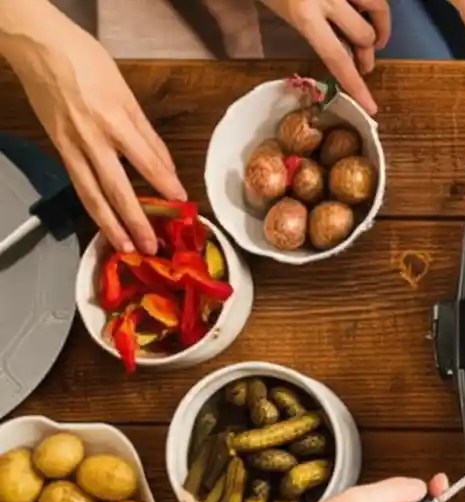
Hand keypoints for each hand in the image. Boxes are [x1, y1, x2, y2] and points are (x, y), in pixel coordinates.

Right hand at [3, 7, 182, 253]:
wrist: (39, 48)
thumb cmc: (86, 62)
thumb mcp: (125, 91)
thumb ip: (145, 131)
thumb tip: (165, 165)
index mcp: (115, 119)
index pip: (147, 159)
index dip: (165, 183)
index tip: (182, 203)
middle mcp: (93, 138)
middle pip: (117, 187)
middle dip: (136, 220)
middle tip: (152, 246)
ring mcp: (72, 146)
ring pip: (92, 194)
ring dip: (110, 224)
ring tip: (126, 247)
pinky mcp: (58, 148)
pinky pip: (78, 184)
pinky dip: (92, 206)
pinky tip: (103, 222)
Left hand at [259, 0, 389, 113]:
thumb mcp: (272, 8)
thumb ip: (295, 29)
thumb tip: (308, 48)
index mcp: (305, 16)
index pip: (338, 60)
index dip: (357, 86)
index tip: (371, 106)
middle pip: (365, 34)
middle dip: (368, 52)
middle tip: (365, 62)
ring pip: (377, 6)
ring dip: (379, 23)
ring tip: (374, 33)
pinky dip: (370, 5)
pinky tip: (363, 11)